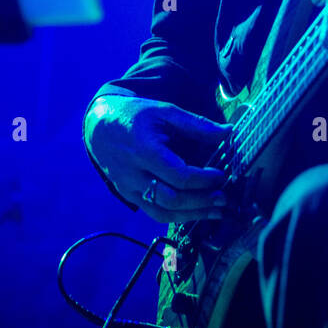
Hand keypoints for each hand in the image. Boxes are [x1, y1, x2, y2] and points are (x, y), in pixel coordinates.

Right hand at [84, 95, 229, 223]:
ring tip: (217, 211)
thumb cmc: (136, 115)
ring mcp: (129, 188)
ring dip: (192, 215)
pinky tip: (197, 213)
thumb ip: (196, 124)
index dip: (203, 179)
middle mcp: (134, 174)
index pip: (178, 175)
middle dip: (201, 201)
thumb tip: (228, 131)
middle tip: (224, 198)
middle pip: (171, 198)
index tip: (222, 175)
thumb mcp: (165, 111)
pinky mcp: (128, 195)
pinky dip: (177, 216)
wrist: (99, 126)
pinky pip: (154, 212)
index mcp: (144, 150)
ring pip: (162, 212)